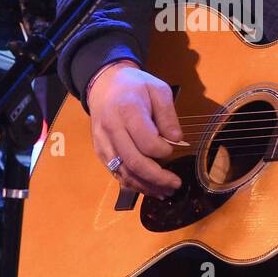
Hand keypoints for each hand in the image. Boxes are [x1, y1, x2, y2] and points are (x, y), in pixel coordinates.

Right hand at [87, 62, 183, 197]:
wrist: (104, 85)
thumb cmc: (135, 86)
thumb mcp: (158, 89)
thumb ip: (168, 115)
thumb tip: (177, 140)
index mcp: (127, 110)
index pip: (146, 141)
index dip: (163, 151)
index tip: (173, 148)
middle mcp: (111, 129)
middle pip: (134, 162)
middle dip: (157, 177)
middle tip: (175, 184)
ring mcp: (103, 142)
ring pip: (124, 172)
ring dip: (146, 186)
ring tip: (166, 192)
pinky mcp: (100, 151)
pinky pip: (116, 173)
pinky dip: (133, 184)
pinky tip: (149, 189)